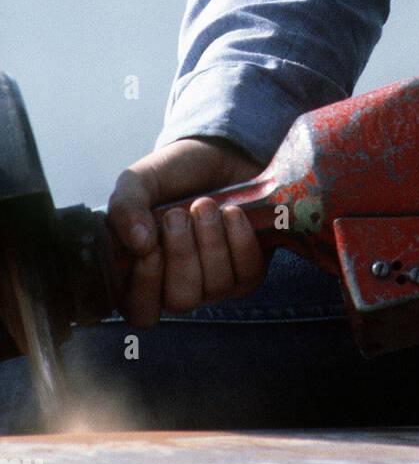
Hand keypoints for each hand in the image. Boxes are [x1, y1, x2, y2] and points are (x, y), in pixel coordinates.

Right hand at [107, 138, 267, 326]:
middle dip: (182, 256)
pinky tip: (232, 213)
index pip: (141, 311)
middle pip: (182, 300)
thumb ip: (125, 208)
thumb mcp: (139, 182)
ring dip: (210, 241)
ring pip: (216, 287)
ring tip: (205, 204)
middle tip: (178, 215)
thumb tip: (139, 244)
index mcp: (144, 273)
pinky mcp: (248, 271)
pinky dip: (240, 241)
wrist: (219, 153)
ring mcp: (215, 282)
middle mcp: (179, 284)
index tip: (150, 248)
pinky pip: (248, 274)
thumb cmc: (172, 175)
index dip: (146, 287)